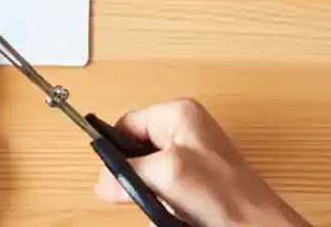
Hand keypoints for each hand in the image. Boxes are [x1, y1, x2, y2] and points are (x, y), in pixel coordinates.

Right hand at [94, 100, 308, 226]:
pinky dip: (162, 205)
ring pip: (147, 175)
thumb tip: (104, 181)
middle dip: (134, 177)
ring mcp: (191, 157)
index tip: (112, 179)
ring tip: (166, 208)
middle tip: (145, 195)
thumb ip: (129, 170)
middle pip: (135, 151)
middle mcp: (184, 130)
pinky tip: (175, 215)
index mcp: (177, 114)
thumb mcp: (166, 173)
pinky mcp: (196, 182)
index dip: (115, 152)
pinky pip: (163, 191)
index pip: (125, 125)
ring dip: (149, 195)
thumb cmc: (226, 195)